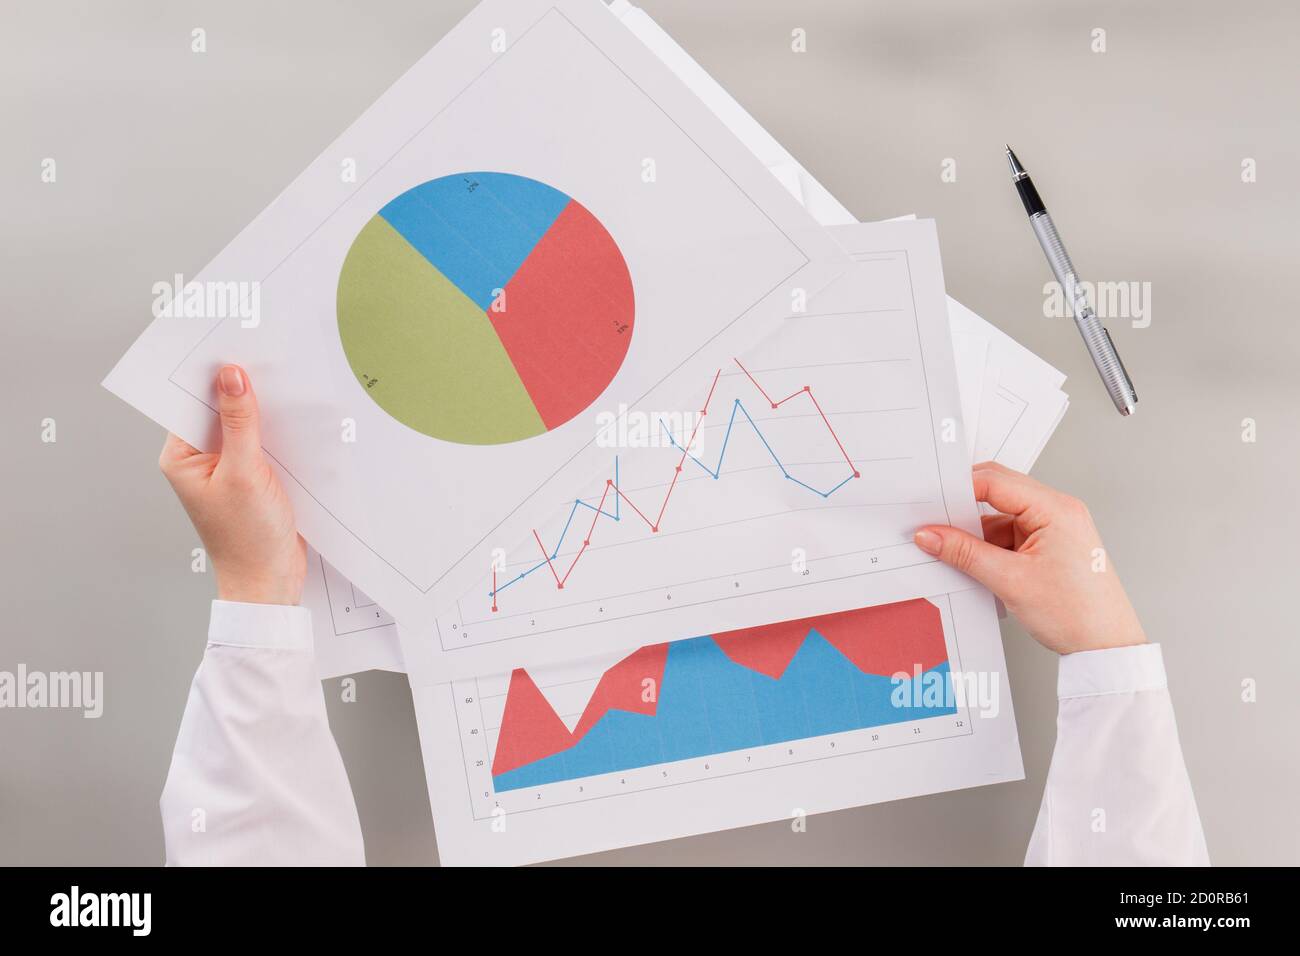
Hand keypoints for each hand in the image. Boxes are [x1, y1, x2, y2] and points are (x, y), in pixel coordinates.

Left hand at [159, 365, 306, 605]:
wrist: (271, 582)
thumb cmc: (247, 539)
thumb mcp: (244, 473)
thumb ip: (239, 422)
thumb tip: (231, 376)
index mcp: (182, 457)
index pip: (193, 402)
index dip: (213, 376)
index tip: (235, 349)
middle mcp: (201, 460)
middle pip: (220, 410)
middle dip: (243, 390)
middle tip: (268, 361)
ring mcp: (229, 468)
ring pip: (245, 425)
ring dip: (265, 412)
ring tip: (288, 389)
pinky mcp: (254, 477)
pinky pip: (264, 443)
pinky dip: (279, 432)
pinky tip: (297, 422)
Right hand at [914, 462, 1144, 654]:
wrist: (1105, 646)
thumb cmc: (1078, 614)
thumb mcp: (1010, 580)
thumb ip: (964, 553)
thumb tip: (932, 535)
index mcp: (1056, 509)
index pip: (995, 482)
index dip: (959, 489)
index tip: (930, 503)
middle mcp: (1058, 511)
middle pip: (998, 494)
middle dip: (965, 509)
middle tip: (935, 524)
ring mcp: (1055, 528)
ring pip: (1000, 516)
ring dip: (976, 533)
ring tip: (954, 554)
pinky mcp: (1050, 545)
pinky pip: (1010, 534)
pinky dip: (989, 547)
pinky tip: (974, 564)